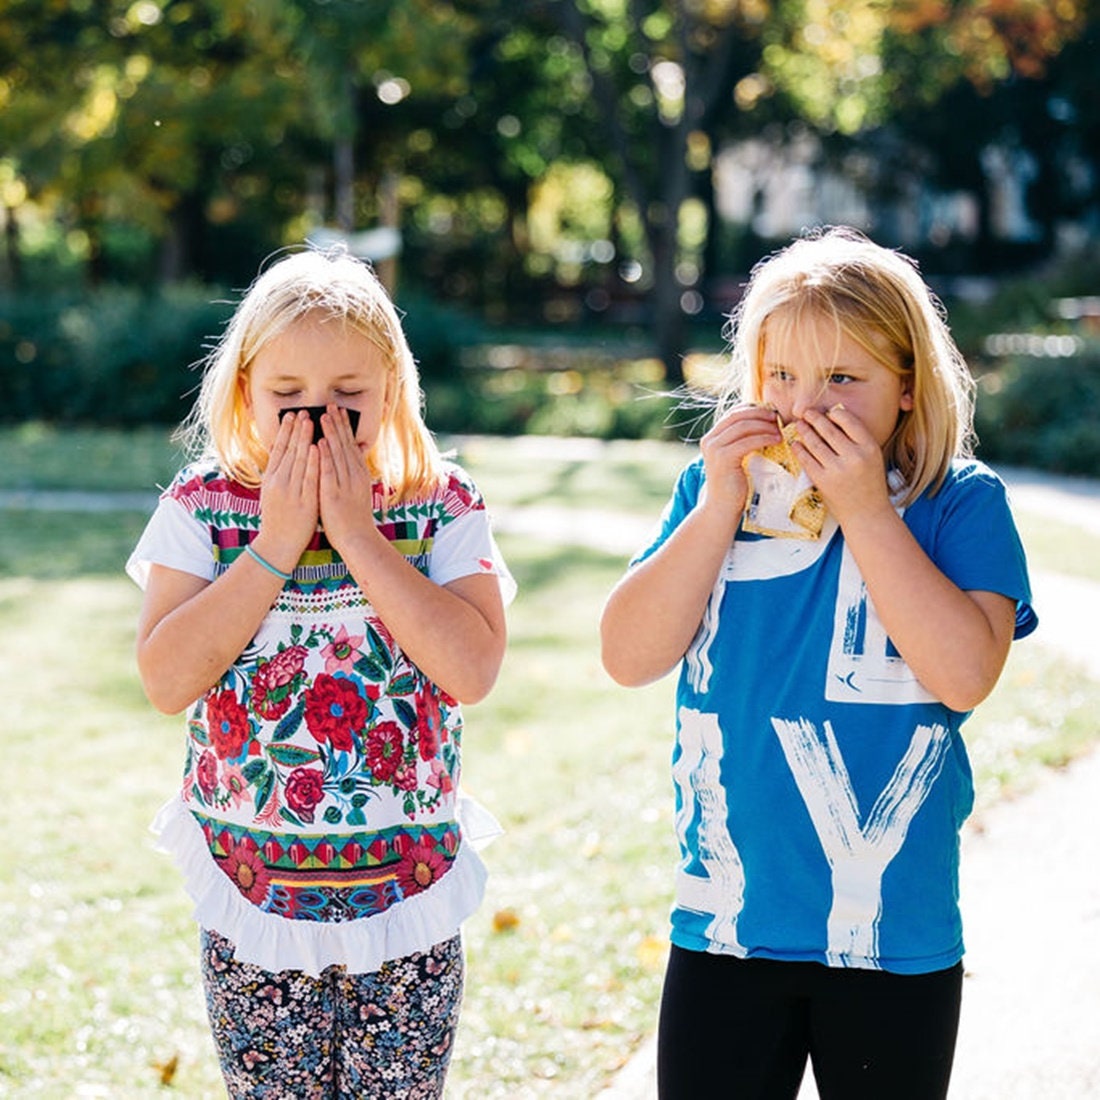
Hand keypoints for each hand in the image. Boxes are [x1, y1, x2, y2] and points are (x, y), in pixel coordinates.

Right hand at [254, 410, 319, 570]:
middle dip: (297, 430)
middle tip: (303, 411)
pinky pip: (310, 478)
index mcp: (270, 479)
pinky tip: (317, 447)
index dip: (286, 431)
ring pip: (299, 460)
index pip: (279, 450)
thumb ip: (279, 474)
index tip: (292, 416)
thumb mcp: (273, 493)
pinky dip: (313, 462)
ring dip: (305, 439)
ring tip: (311, 421)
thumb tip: (283, 454)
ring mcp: (291, 492)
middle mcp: (278, 482)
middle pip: (288, 451)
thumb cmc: (278, 518)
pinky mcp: (304, 502)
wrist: (278, 545)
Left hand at [318, 405, 377, 553]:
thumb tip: (348, 461)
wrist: (357, 539)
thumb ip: (351, 475)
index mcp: (359, 474)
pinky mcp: (334, 494)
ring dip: (330, 434)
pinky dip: (324, 456)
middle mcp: (354, 476)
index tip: (339, 412)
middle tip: (331, 405)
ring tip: (324, 416)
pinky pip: (328, 471)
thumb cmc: (354, 518)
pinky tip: (319, 443)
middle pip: (345, 445)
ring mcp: (345, 484)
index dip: (345, 427)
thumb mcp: (356, 492)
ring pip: (337, 454)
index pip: (351, 445)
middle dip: (337, 424)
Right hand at [698, 404, 781, 517]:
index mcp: (711, 438)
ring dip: (764, 426)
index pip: (733, 414)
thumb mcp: (735, 458)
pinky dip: (764, 438)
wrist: (722, 507)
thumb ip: (741, 441)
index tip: (771, 413)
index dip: (753, 410)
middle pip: (737, 417)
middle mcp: (709, 440)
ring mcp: (714, 449)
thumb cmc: (733, 485)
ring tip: (780, 431)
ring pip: (743, 427)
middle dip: (760, 414)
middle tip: (778, 418)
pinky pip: (747, 442)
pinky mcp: (723, 458)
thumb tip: (763, 424)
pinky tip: (776, 440)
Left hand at [792, 406, 892, 524]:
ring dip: (804, 432)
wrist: (867, 514)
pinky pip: (806, 460)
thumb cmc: (870, 484)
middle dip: (815, 419)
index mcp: (870, 448)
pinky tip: (795, 444)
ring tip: (799, 425)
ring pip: (815, 444)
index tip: (828, 412)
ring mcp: (837, 470)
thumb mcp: (873, 458)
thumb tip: (836, 417)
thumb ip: (858, 440)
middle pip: (829, 431)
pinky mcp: (822, 481)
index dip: (836, 414)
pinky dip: (799, 450)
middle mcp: (854, 457)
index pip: (849, 422)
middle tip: (807, 413)